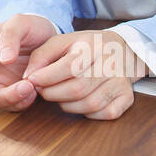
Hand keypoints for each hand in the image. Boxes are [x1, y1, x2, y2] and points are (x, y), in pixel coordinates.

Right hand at [0, 13, 58, 111]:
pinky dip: (25, 100)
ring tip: (30, 84)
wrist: (51, 36)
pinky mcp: (17, 93)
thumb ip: (10, 36)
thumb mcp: (19, 22)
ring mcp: (2, 84)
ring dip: (12, 97)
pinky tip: (34, 88)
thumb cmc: (28, 27)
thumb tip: (4, 57)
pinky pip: (16, 104)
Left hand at [23, 30, 146, 120]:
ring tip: (58, 96)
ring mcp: (121, 82)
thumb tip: (28, 77)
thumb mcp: (62, 42)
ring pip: (90, 104)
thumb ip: (42, 55)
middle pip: (78, 88)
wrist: (121, 49)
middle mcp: (111, 64)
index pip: (69, 67)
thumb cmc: (85, 47)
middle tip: (42, 91)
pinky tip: (78, 103)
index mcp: (94, 46)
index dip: (46, 77)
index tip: (32, 80)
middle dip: (53, 94)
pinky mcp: (127, 97)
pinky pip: (105, 113)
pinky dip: (88, 113)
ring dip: (67, 105)